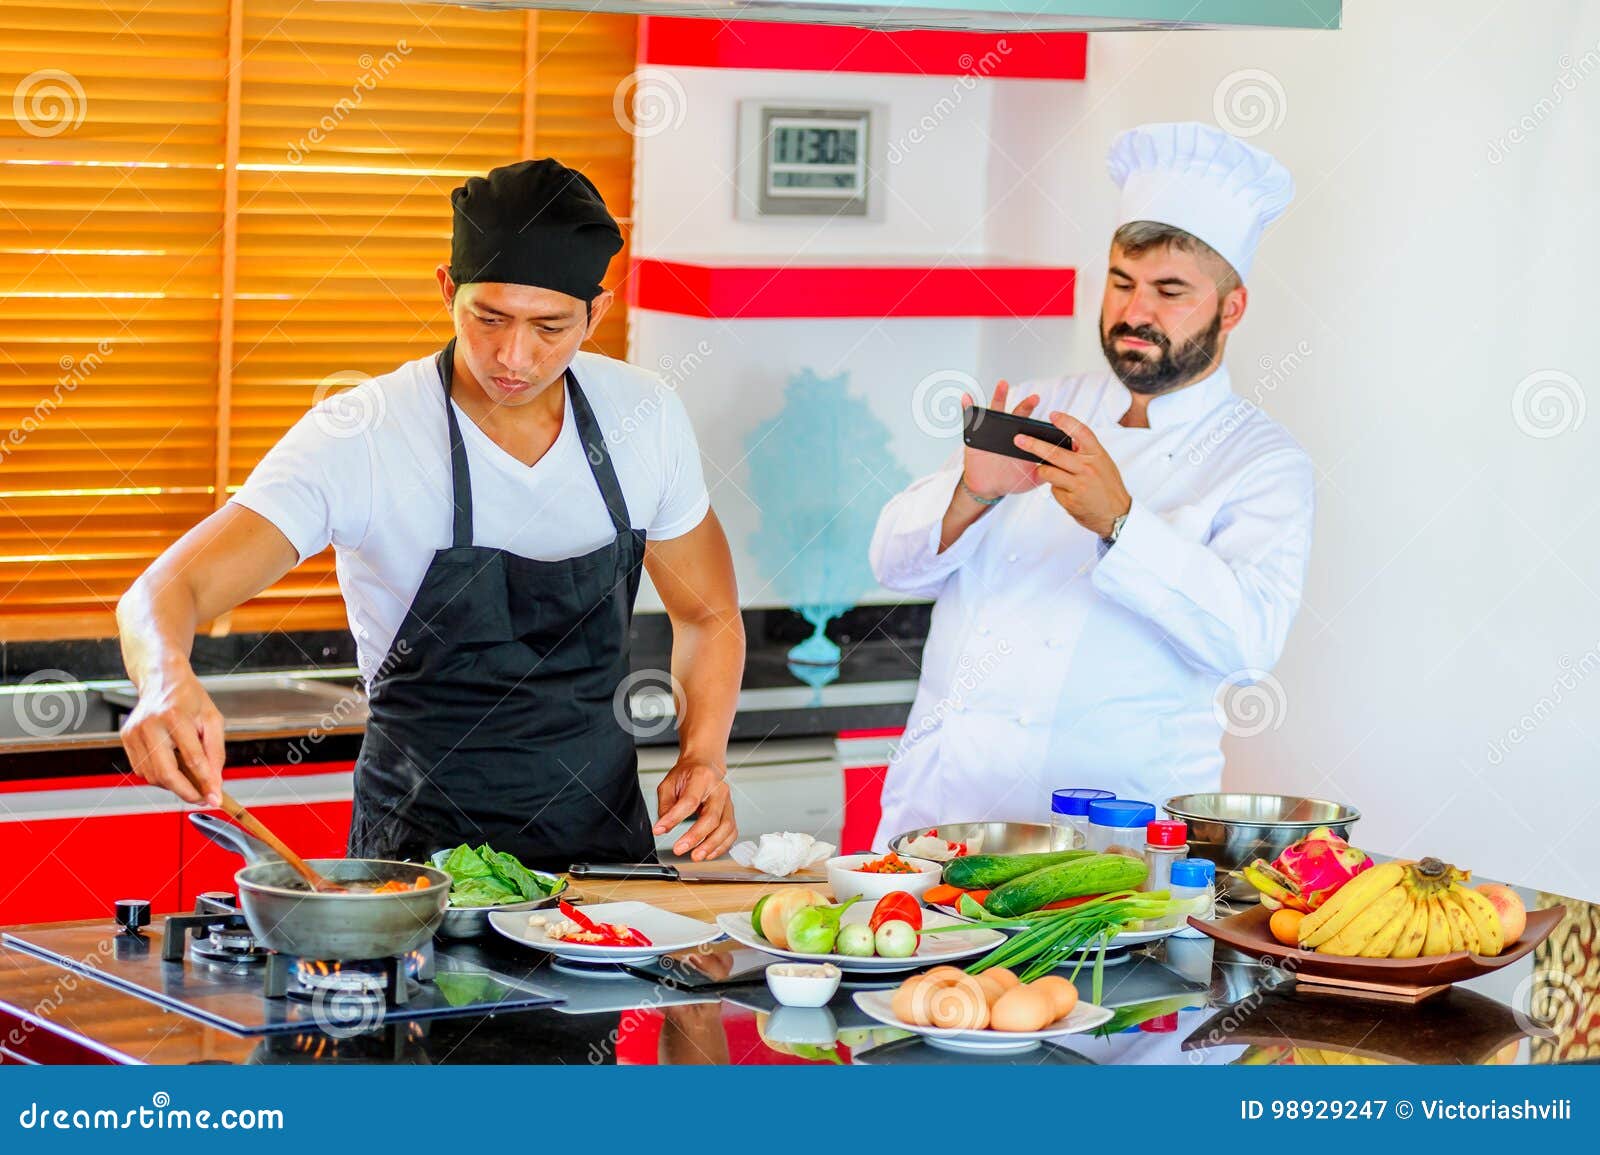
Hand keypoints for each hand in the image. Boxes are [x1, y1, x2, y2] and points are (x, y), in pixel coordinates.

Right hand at [119, 667, 224, 805]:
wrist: (163, 680)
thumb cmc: (190, 699)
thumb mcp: (213, 720)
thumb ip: (215, 754)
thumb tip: (214, 785)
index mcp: (175, 716)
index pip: (192, 759)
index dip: (205, 783)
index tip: (215, 799)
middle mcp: (150, 725)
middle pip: (167, 773)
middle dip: (186, 792)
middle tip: (202, 798)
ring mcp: (134, 732)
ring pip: (153, 776)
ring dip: (174, 785)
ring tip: (190, 779)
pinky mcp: (126, 738)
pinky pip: (143, 770)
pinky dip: (160, 776)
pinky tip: (173, 767)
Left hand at [654, 758, 736, 860]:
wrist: (705, 764)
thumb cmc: (688, 773)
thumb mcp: (669, 783)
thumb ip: (666, 804)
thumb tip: (663, 826)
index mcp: (702, 778)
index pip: (689, 801)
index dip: (674, 818)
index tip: (660, 829)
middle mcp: (719, 790)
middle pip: (712, 817)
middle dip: (695, 836)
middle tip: (679, 849)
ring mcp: (728, 802)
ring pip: (726, 827)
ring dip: (711, 845)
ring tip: (696, 856)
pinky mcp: (731, 812)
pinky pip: (732, 832)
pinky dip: (722, 845)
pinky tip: (710, 853)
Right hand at [960, 379, 1045, 500]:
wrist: (988, 487)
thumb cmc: (1010, 480)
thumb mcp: (1032, 477)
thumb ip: (1047, 472)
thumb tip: (1065, 468)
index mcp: (1022, 439)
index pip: (1032, 424)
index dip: (1043, 421)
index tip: (1053, 414)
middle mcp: (1008, 431)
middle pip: (1018, 414)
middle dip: (1026, 405)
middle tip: (1036, 398)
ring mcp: (991, 430)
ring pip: (996, 410)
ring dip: (999, 396)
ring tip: (1004, 384)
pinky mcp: (974, 434)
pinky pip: (970, 418)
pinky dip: (967, 407)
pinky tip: (967, 397)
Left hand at [1016, 413, 1131, 538]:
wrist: (1116, 514)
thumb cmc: (1108, 486)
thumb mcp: (1103, 463)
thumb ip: (1086, 452)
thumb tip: (1064, 440)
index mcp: (1097, 455)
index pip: (1081, 432)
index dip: (1066, 422)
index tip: (1053, 415)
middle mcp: (1087, 468)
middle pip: (1055, 452)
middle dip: (1034, 445)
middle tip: (1019, 439)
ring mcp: (1078, 485)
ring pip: (1048, 472)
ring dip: (1043, 470)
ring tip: (1048, 471)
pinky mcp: (1070, 500)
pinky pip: (1053, 489)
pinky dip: (1056, 489)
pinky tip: (1067, 492)